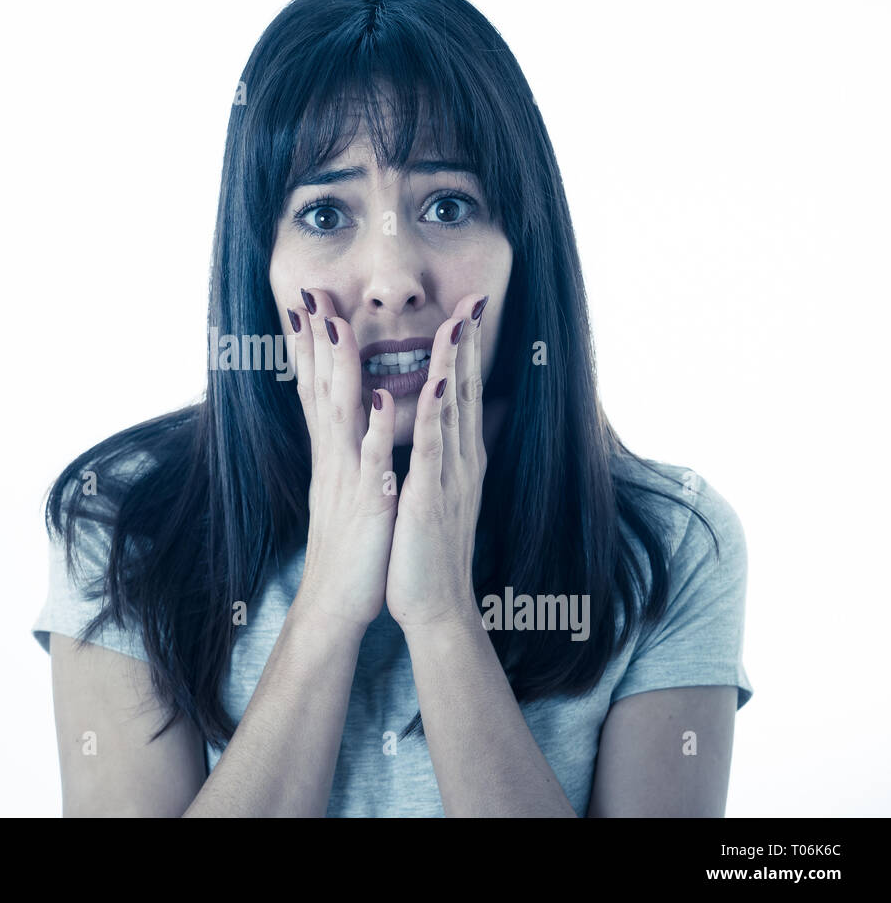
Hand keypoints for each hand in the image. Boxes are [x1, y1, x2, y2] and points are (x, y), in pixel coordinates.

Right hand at [284, 287, 397, 633]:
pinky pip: (373, 463)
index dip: (310, 347)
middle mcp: (333, 459)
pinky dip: (377, 431)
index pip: (316, 388)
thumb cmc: (352, 547)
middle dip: (315, 342)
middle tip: (308, 295)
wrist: (336, 604)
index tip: (307, 305)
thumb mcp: (352, 489)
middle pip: (319, 389)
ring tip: (337, 328)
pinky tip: (384, 400)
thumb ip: (355, 451)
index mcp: (333, 454)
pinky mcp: (369, 505)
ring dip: (340, 371)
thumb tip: (361, 419)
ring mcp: (348, 479)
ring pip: (340, 415)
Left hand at [385, 293, 489, 630]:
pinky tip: (435, 383)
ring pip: (452, 411)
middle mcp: (460, 460)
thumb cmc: (431, 548)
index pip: (462, 391)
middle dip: (466, 343)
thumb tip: (471, 425)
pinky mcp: (430, 498)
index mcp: (458, 456)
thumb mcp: (444, 491)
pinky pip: (432, 448)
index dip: (464, 349)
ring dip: (453, 365)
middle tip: (471, 297)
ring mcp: (449, 477)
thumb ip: (456, 454)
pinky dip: (433, 414)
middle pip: (465, 390)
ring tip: (456, 322)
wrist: (435, 605)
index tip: (466, 306)